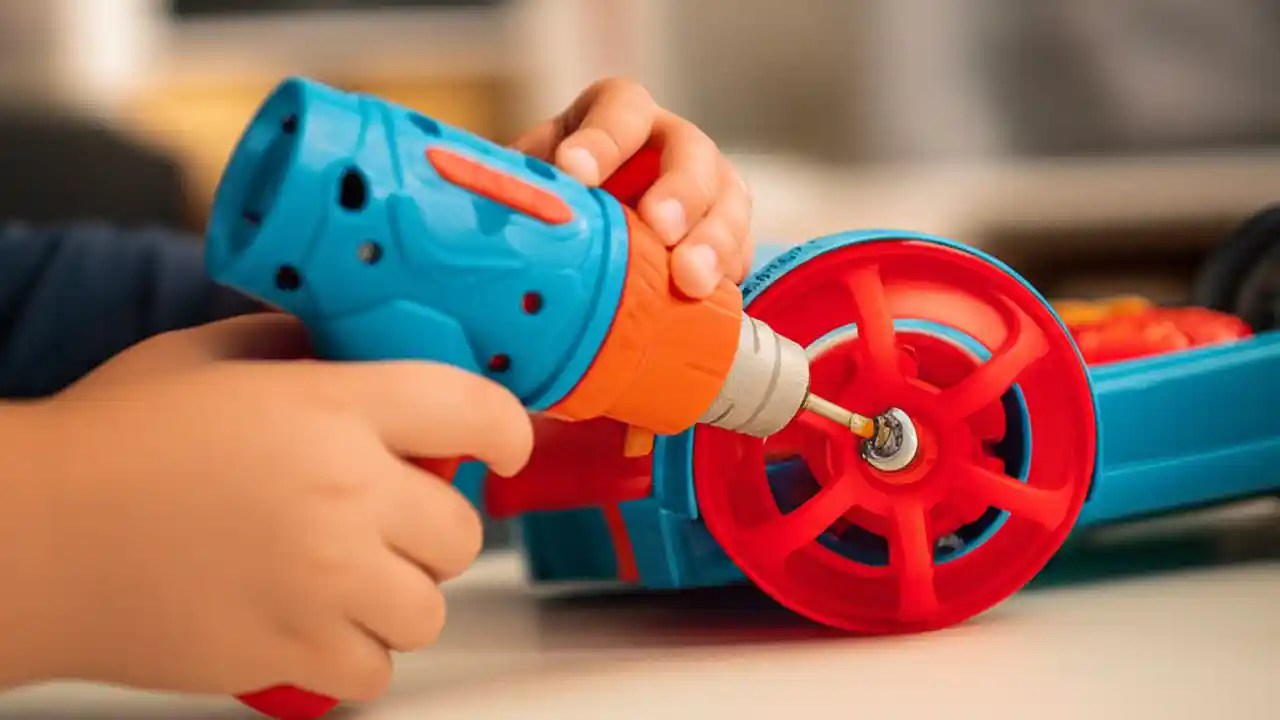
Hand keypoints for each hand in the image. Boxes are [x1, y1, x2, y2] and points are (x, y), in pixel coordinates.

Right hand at [5, 314, 531, 699]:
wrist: (32, 536)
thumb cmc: (112, 441)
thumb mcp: (208, 358)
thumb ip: (297, 347)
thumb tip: (355, 349)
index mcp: (332, 409)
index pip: (475, 412)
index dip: (508, 430)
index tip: (503, 446)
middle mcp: (343, 494)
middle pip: (463, 532)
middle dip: (434, 529)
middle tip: (387, 523)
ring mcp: (320, 580)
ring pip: (428, 609)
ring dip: (400, 597)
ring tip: (348, 579)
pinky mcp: (287, 650)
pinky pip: (375, 671)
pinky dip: (356, 656)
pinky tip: (318, 626)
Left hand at [513, 77, 753, 297]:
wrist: (586, 251)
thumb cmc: (554, 208)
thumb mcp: (531, 189)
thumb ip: (519, 197)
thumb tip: (485, 232)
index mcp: (616, 118)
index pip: (619, 109)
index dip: (601, 139)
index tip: (574, 171)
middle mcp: (669, 145)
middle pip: (690, 153)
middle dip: (676, 191)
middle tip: (657, 227)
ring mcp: (708, 191)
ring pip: (727, 203)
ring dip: (712, 241)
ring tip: (691, 280)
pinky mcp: (726, 240)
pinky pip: (739, 253)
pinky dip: (727, 274)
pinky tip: (710, 297)